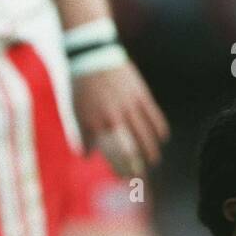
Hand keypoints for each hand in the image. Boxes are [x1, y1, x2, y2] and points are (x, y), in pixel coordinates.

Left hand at [73, 59, 168, 175]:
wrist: (91, 56)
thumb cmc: (80, 87)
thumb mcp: (75, 112)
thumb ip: (82, 136)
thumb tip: (87, 157)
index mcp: (96, 124)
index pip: (112, 155)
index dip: (121, 169)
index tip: (124, 179)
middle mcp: (114, 118)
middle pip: (133, 150)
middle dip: (139, 166)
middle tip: (142, 175)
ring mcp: (129, 107)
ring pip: (146, 136)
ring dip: (151, 152)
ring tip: (153, 161)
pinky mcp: (141, 95)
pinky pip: (155, 118)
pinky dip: (159, 131)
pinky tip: (161, 139)